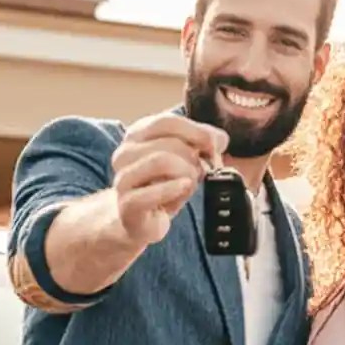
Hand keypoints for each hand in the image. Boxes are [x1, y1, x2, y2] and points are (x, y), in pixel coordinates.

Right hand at [111, 113, 228, 245]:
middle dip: (193, 157)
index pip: (167, 122)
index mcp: (137, 135)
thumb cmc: (163, 186)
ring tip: (190, 183)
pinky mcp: (127, 204)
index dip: (195, 131)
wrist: (141, 222)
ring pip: (160, 161)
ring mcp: (123, 179)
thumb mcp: (184, 159)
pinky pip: (153, 192)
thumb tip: (220, 139)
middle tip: (200, 171)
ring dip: (186, 173)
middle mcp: (125, 153)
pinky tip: (183, 189)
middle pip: (168, 142)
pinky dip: (175, 189)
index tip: (214, 145)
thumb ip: (201, 143)